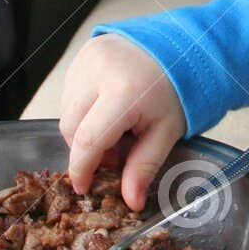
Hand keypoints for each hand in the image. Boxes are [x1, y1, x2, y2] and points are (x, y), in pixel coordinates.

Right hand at [58, 33, 186, 211]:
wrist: (181, 47)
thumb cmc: (176, 91)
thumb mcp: (166, 133)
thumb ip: (144, 167)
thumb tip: (130, 202)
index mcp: (124, 92)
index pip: (88, 140)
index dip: (82, 169)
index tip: (84, 187)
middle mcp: (99, 71)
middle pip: (71, 127)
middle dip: (86, 149)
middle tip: (115, 155)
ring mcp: (88, 59)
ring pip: (66, 111)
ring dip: (83, 129)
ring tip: (116, 129)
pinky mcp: (83, 53)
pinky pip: (70, 92)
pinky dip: (83, 109)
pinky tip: (108, 109)